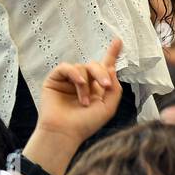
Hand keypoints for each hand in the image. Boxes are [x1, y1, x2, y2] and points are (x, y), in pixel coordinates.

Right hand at [22, 40, 123, 174]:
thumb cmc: (85, 124)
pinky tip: (79, 84)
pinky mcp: (55, 79)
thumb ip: (115, 88)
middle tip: (106, 86)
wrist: (65, 134)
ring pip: (82, 67)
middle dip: (102, 74)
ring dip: (86, 84)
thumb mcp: (108, 107)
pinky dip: (75, 73)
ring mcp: (68, 80)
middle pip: (95, 65)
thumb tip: (112, 69)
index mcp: (96, 88)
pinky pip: (66, 67)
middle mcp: (83, 82)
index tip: (119, 41)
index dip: (112, 53)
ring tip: (84, 102)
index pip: (104, 67)